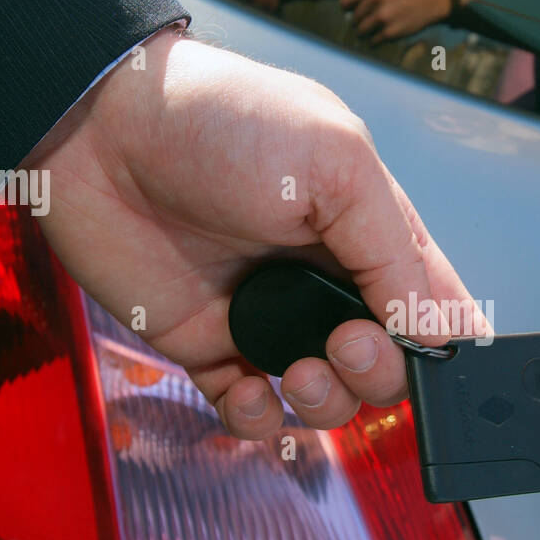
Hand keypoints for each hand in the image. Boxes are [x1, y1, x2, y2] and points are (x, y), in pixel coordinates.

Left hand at [27, 27, 480, 438]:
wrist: (98, 130)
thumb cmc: (218, 121)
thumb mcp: (336, 163)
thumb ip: (394, 252)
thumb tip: (435, 331)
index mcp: (370, 232)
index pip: (432, 305)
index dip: (442, 343)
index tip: (431, 358)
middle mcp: (325, 281)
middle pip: (385, 364)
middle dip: (380, 371)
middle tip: (346, 344)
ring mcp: (267, 318)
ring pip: (326, 397)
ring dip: (326, 403)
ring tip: (301, 372)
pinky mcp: (209, 345)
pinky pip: (249, 409)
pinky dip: (256, 419)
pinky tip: (247, 393)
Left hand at [340, 0, 452, 42]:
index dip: (346, 5)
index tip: (349, 9)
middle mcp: (376, 1)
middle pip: (354, 17)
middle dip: (357, 19)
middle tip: (363, 20)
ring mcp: (383, 18)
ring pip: (362, 30)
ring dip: (364, 31)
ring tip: (368, 31)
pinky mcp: (393, 32)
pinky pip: (375, 40)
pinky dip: (374, 40)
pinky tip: (378, 37)